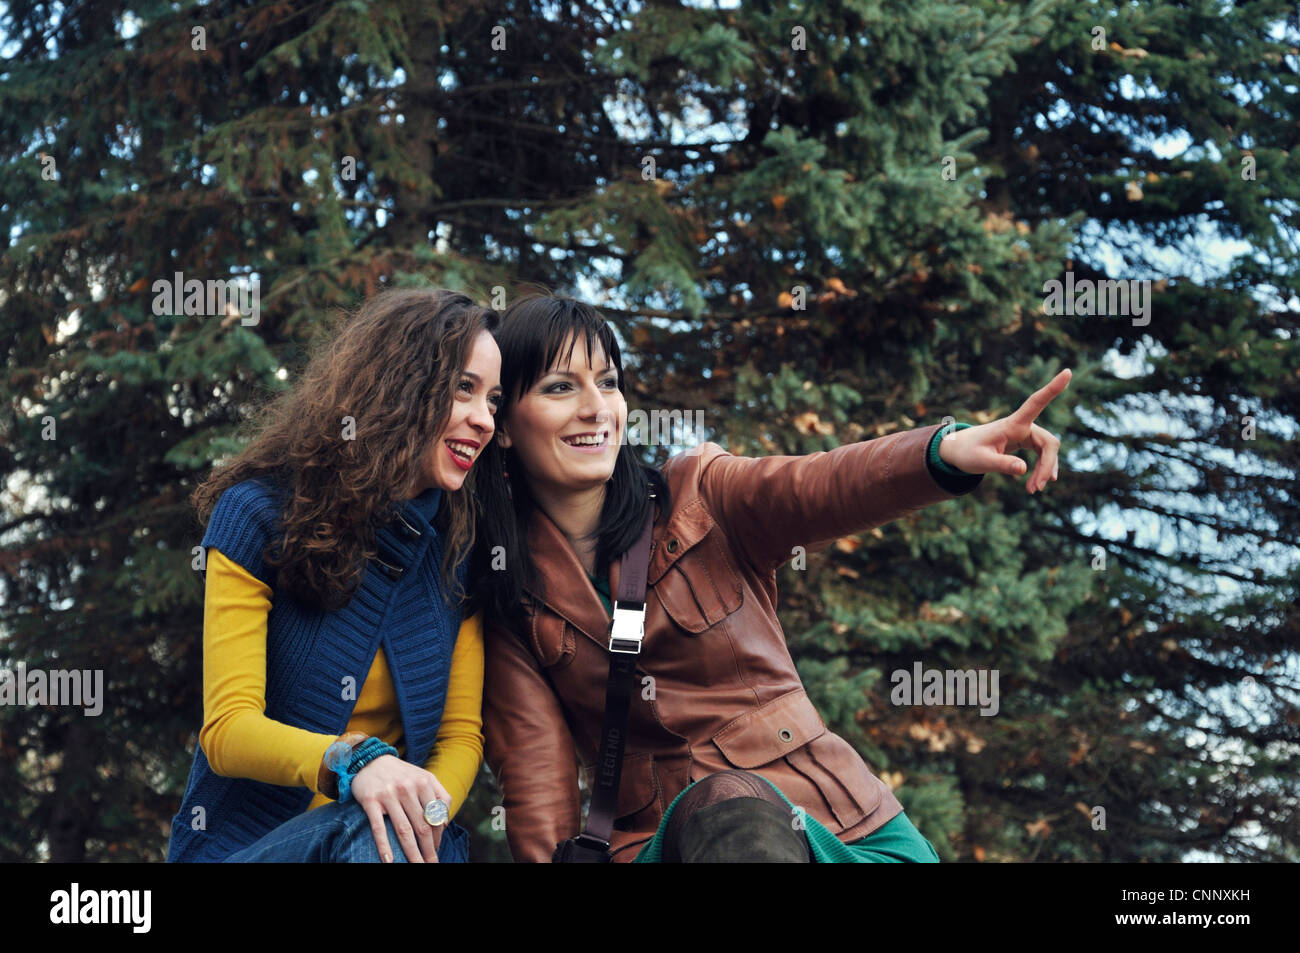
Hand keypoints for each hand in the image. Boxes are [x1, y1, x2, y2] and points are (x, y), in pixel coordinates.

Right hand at [349, 755, 450, 862]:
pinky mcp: (371, 801)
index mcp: (424, 782)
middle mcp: (408, 788)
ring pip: (404, 830)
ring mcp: (389, 795)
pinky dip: (384, 846)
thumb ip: (438, 795)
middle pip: (422, 826)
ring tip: (417, 865)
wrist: (370, 760)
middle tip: (431, 864)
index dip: (439, 835)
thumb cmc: (401, 774)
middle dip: (429, 849)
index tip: (436, 848)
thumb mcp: (423, 777)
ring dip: (411, 852)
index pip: (437, 815)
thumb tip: (444, 823)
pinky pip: (379, 828)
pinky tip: (389, 861)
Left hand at [938, 369, 1070, 493]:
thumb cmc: (967, 453)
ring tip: (1033, 491)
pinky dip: (1041, 470)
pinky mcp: (1025, 442)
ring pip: (1048, 451)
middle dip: (1046, 466)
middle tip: (1036, 489)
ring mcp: (1025, 433)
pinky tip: (1036, 483)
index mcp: (1012, 424)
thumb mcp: (981, 461)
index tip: (1067, 372)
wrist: (959, 451)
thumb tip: (1023, 470)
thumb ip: (1001, 464)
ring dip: (1044, 471)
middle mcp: (1022, 426)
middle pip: (1048, 443)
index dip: (1052, 388)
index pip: (1035, 402)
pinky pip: (1042, 454)